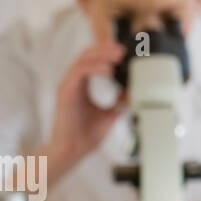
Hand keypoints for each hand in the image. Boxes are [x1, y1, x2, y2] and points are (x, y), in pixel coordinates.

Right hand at [47, 41, 127, 176]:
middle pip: (87, 55)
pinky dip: (94, 68)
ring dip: (101, 55)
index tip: (124, 51)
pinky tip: (108, 71)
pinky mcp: (65, 93)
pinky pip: (79, 73)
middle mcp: (72, 83)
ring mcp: (67, 86)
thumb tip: (135, 93)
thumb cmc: (86, 135)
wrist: (71, 152)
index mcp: (80, 85)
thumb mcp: (110, 114)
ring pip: (82, 60)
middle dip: (105, 49)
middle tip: (123, 50)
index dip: (106, 52)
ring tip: (118, 56)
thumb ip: (120, 101)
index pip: (92, 60)